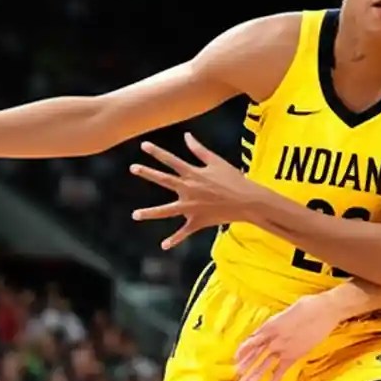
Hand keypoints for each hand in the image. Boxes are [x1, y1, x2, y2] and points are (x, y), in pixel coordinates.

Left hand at [130, 134, 255, 249]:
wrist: (248, 201)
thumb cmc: (233, 179)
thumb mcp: (216, 161)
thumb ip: (199, 150)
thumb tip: (187, 136)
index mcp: (193, 174)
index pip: (171, 160)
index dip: (157, 152)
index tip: (143, 145)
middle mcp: (189, 189)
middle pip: (164, 180)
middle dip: (148, 173)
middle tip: (133, 168)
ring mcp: (192, 207)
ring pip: (167, 211)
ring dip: (150, 213)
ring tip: (135, 215)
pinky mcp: (198, 221)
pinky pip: (184, 231)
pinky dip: (174, 239)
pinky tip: (164, 245)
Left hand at [234, 294, 342, 380]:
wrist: (325, 310)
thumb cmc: (308, 306)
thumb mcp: (286, 311)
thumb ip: (275, 322)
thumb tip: (269, 329)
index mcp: (270, 325)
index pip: (252, 340)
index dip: (243, 350)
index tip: (235, 358)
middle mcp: (274, 338)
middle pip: (255, 354)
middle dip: (245, 365)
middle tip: (235, 375)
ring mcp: (284, 348)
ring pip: (265, 364)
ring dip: (254, 376)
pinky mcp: (294, 355)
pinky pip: (281, 371)